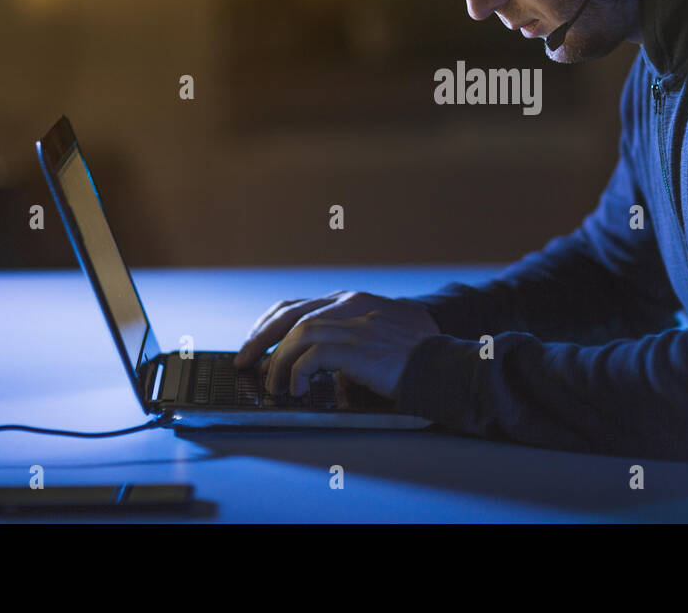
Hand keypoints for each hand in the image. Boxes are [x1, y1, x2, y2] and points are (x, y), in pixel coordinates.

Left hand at [232, 291, 440, 399]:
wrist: (443, 360)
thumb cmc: (415, 351)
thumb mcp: (378, 330)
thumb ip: (350, 334)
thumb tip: (316, 360)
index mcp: (351, 300)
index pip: (298, 304)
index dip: (269, 323)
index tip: (254, 341)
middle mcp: (349, 305)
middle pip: (289, 315)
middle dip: (260, 339)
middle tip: (244, 361)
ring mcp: (353, 324)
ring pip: (297, 336)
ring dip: (278, 362)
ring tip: (274, 385)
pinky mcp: (357, 348)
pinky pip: (312, 358)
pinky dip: (297, 373)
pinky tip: (298, 388)